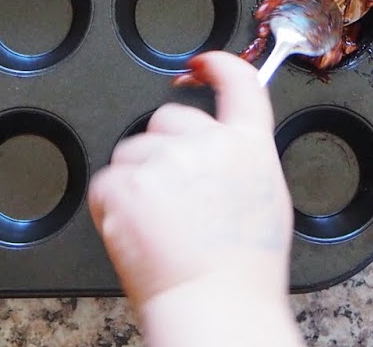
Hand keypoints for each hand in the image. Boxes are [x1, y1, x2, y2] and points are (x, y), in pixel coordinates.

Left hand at [88, 52, 301, 346]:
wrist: (214, 306)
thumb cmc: (243, 271)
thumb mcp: (266, 198)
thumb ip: (243, 158)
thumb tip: (224, 145)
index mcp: (248, 145)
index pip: (237, 80)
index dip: (216, 65)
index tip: (200, 65)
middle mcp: (206, 142)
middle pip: (169, 118)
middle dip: (166, 149)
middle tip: (176, 196)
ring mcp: (162, 160)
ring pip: (133, 150)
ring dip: (137, 178)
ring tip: (159, 224)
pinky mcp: (124, 184)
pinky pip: (107, 181)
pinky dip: (113, 204)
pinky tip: (137, 232)